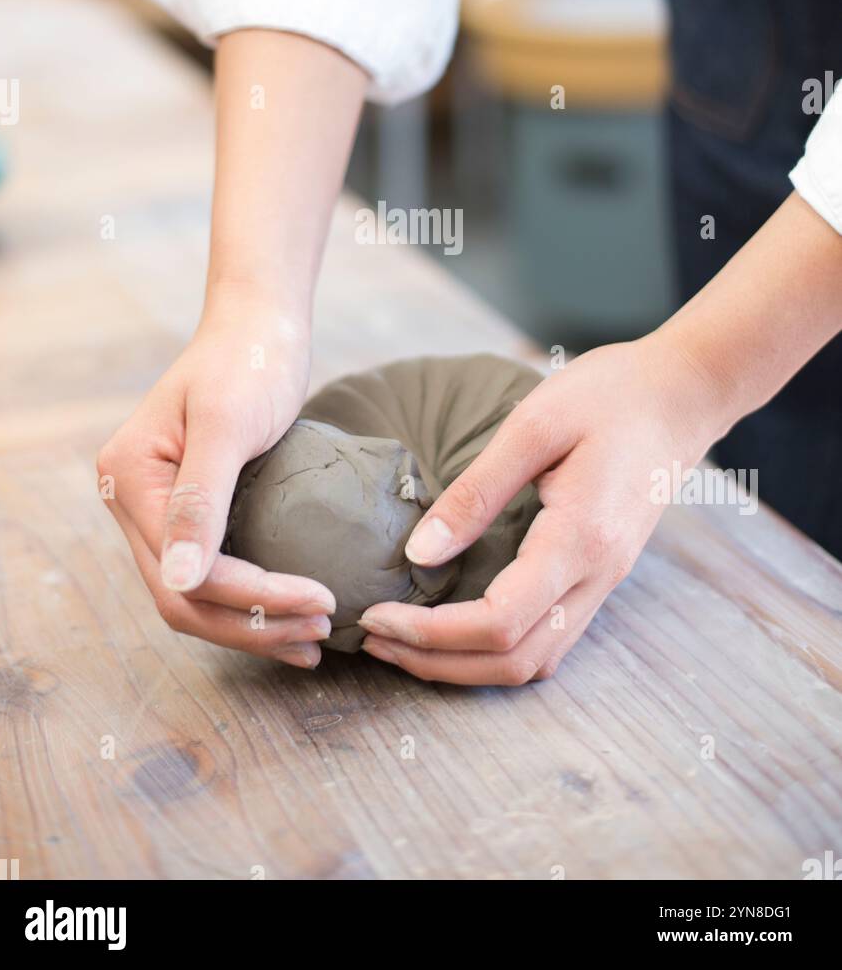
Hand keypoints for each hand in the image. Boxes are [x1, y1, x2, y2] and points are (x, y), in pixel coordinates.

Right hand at [96, 289, 334, 667]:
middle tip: (320, 633)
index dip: (252, 599)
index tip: (319, 601)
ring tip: (314, 636)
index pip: (186, 571)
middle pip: (183, 597)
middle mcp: (131, 500)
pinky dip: (252, 602)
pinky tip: (294, 615)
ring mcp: (157, 509)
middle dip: (253, 624)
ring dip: (253, 625)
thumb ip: (201, 500)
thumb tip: (181, 581)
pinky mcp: (192, 511)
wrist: (261, 323)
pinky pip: (212, 574)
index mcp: (128, 479)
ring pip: (196, 597)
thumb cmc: (248, 359)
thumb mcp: (228, 423)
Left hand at [360, 332, 725, 684]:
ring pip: (534, 660)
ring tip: (405, 640)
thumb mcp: (533, 425)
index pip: (499, 621)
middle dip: (437, 662)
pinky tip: (457, 625)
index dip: (430, 634)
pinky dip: (497, 647)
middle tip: (374, 639)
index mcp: (581, 539)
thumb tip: (419, 553)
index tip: (376, 617)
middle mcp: (599, 576)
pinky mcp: (602, 573)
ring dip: (466, 664)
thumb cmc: (611, 395)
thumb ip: (475, 493)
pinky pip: (549, 638)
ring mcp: (606, 580)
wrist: (683, 392)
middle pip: (514, 659)